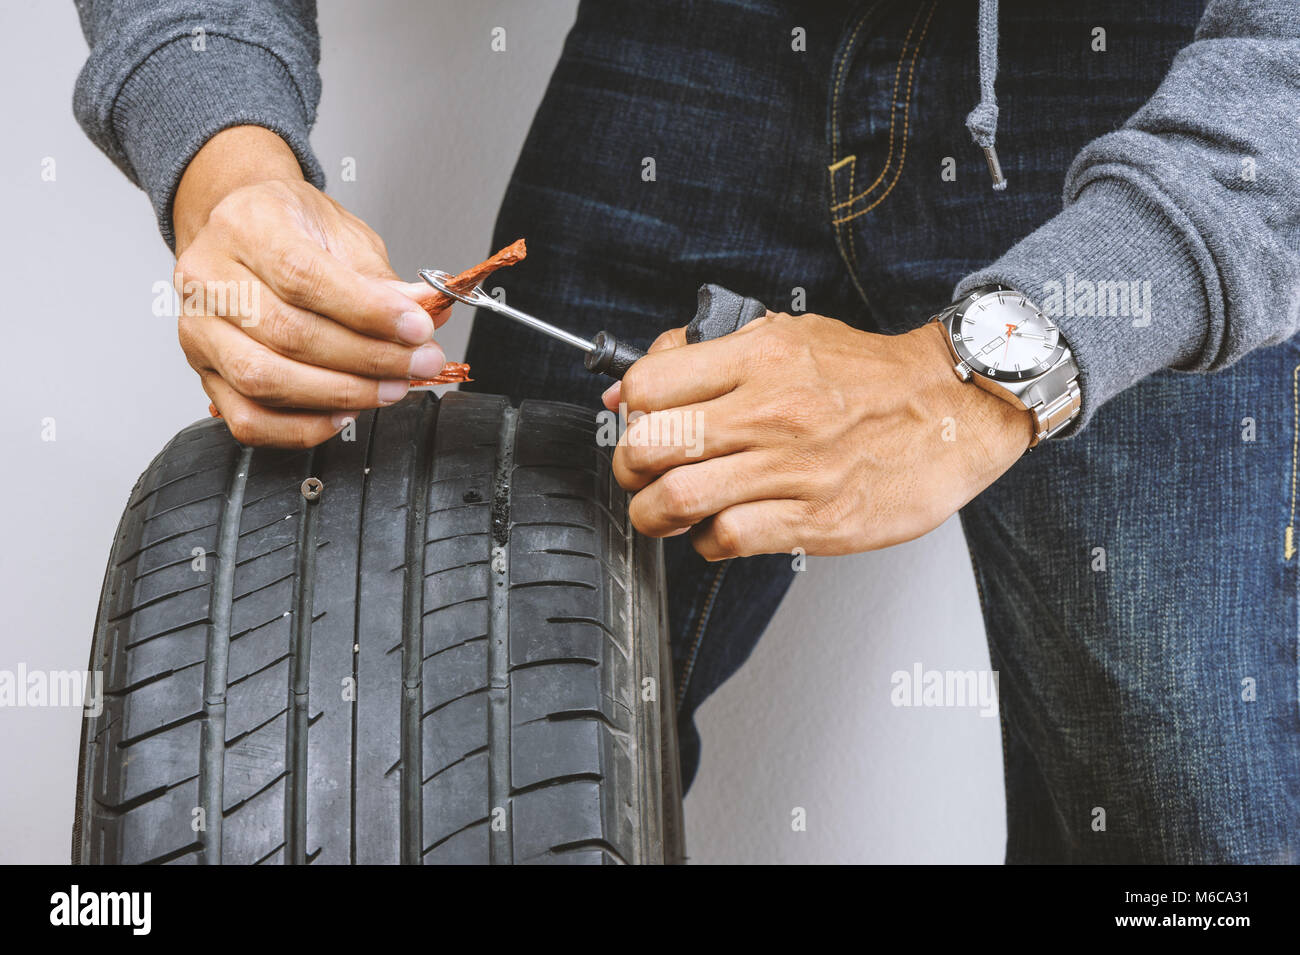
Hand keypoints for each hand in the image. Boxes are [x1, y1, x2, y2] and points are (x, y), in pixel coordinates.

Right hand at [173, 126, 447, 446]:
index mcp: (245, 226)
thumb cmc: (291, 229)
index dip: (368, 311)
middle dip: (369, 358)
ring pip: (267, 380)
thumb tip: (427, 311)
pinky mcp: (204, 374)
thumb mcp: (343, 234)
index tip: (417, 328)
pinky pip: (249, 419)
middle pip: (290, 334)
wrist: (244, 232)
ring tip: (390, 387)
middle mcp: (209, 278)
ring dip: (341, 394)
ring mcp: (199, 330)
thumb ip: (383, 279)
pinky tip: (343, 413)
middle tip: (419, 362)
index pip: (304, 277)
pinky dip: (302, 428)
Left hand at [602, 312, 1033, 559]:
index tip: (638, 423)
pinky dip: (707, 541)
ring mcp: (792, 469)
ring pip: (676, 500)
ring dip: (655, 514)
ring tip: (666, 511)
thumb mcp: (788, 336)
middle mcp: (770, 411)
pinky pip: (726, 537)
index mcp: (760, 357)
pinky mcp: (815, 518)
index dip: (630, 410)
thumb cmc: (870, 377)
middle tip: (641, 473)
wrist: (954, 407)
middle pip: (649, 447)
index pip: (649, 385)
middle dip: (628, 468)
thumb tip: (629, 388)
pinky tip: (720, 528)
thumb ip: (709, 356)